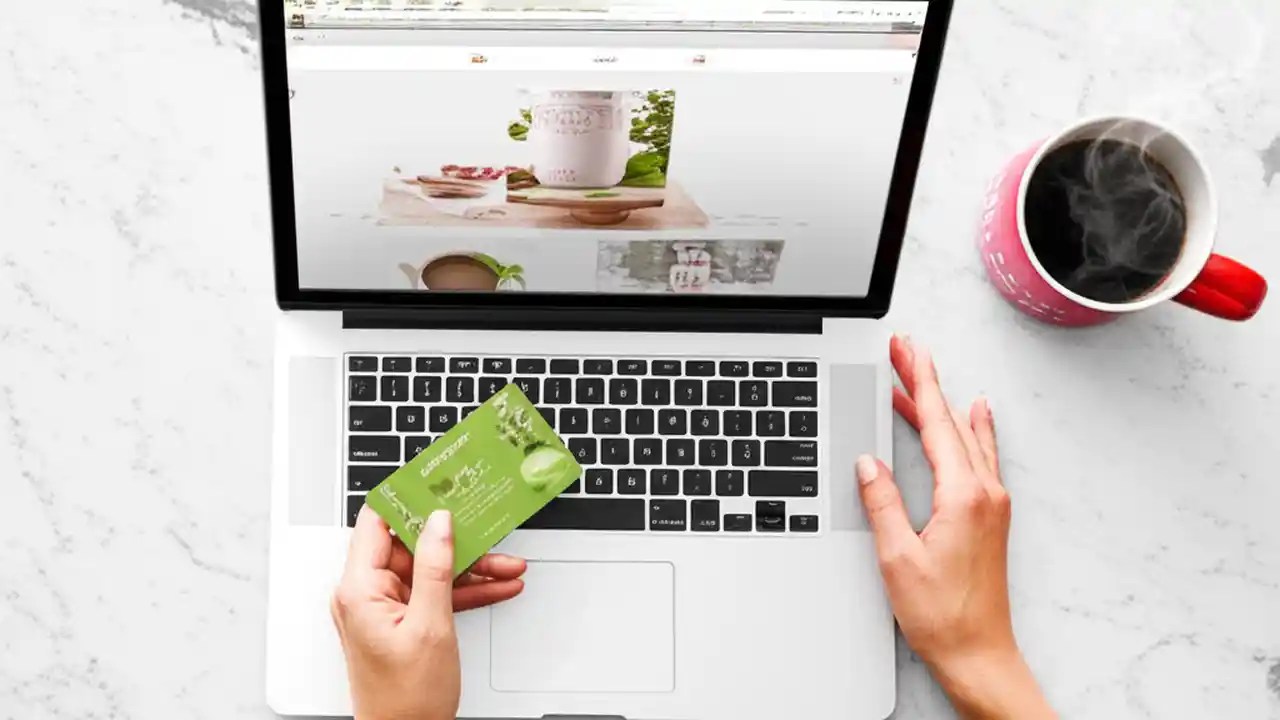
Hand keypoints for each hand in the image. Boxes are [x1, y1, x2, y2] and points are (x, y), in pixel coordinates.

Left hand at [331, 507, 526, 719]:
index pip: (378, 523)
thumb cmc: (407, 701)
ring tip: (508, 565)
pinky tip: (498, 585)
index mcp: (360, 590)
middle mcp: (366, 595)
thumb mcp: (431, 625)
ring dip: (471, 567)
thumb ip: (436, 567)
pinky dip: (466, 590)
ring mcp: (384, 608)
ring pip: (431, 570)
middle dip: (457, 540)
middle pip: (412, 546)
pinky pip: (435, 593)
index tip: (437, 484)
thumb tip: (439, 523)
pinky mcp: (402, 621)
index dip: (407, 500)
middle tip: (485, 523)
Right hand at [857, 334, 1053, 718]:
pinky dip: (968, 430)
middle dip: (926, 382)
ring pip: (965, 438)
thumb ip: (882, 502)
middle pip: (952, 421)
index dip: (919, 381)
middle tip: (904, 350)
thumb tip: (868, 462)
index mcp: (964, 495)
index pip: (938, 422)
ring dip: (942, 405)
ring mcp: (992, 504)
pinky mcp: (990, 517)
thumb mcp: (897, 557)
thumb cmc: (943, 615)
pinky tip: (971, 417)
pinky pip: (980, 456)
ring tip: (917, 379)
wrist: (979, 654)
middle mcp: (985, 493)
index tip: (907, 349)